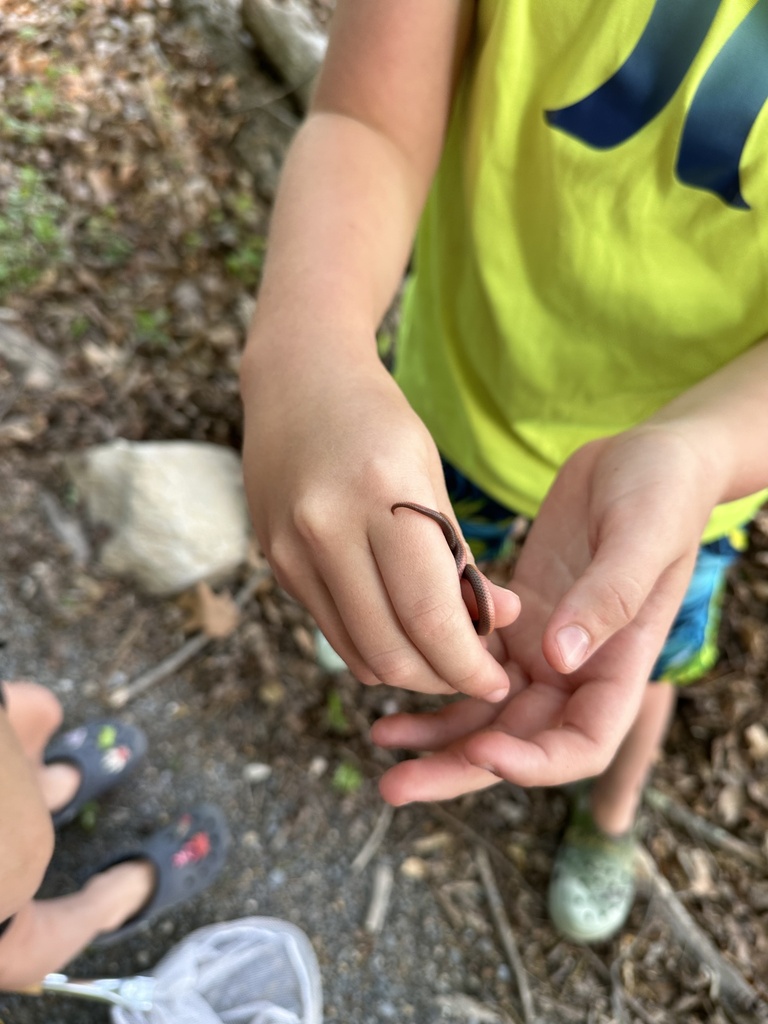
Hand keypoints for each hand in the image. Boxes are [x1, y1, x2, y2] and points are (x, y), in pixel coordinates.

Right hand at [242, 354, 518, 699]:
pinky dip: (372, 646)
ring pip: (358, 652)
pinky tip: (400, 632)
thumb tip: (502, 621)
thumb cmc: (378, 424)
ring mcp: (293, 550)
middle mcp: (327, 528)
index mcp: (383, 495)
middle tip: (474, 675)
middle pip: (390, 650)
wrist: (296, 383)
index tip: (497, 680)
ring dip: (408, 671)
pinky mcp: (277, 564)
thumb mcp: (430, 476)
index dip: (468, 665)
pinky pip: (332, 630)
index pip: (430, 616)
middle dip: (441, 679)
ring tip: (443, 656)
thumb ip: (460, 556)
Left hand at [372, 428, 722, 800]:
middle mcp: (578, 669)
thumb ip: (608, 598)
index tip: (485, 750)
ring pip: (483, 709)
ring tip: (379, 741)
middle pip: (517, 741)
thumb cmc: (660, 491)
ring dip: (434, 732)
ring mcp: (541, 646)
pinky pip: (466, 658)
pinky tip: (390, 675)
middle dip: (458, 767)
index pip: (581, 745)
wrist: (641, 456)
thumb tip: (559, 658)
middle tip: (397, 785)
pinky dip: (432, 674)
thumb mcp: (643, 536)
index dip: (535, 762)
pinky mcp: (512, 617)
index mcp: (620, 666)